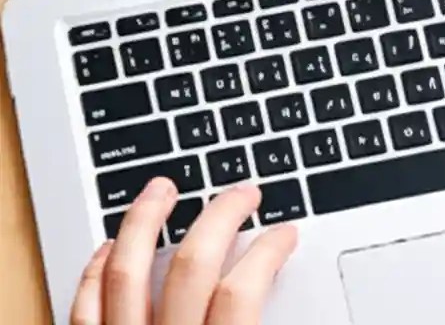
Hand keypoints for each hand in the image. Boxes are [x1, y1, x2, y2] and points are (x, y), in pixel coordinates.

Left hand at [72, 178, 297, 324]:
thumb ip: (278, 324)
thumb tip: (305, 308)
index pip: (241, 293)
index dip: (267, 253)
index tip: (284, 234)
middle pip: (191, 267)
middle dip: (220, 219)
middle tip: (242, 194)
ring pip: (125, 275)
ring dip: (144, 223)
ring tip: (162, 189)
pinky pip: (84, 310)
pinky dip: (95, 273)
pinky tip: (110, 247)